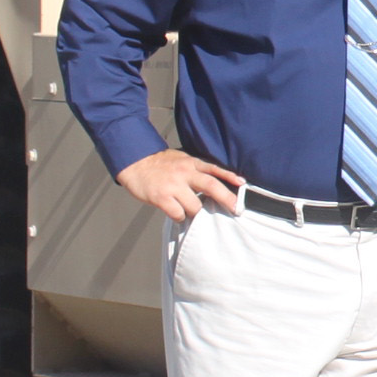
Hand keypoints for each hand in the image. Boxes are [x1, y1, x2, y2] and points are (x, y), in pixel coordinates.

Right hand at [117, 149, 244, 222]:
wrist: (134, 162)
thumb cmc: (159, 163)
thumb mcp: (181, 159)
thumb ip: (195, 169)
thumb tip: (213, 184)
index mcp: (191, 163)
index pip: (214, 169)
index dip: (229, 176)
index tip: (243, 183)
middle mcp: (184, 173)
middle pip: (211, 186)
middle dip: (226, 199)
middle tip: (236, 209)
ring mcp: (173, 186)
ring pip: (195, 206)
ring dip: (195, 212)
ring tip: (190, 210)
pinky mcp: (161, 197)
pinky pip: (178, 213)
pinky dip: (180, 217)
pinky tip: (176, 213)